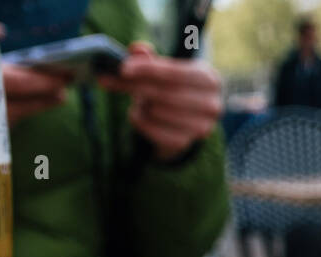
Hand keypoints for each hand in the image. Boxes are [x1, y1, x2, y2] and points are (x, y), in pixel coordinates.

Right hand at [0, 9, 64, 122]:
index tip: (59, 79)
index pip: (4, 83)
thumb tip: (0, 31)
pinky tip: (29, 108)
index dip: (35, 83)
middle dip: (41, 96)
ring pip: (6, 121)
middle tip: (66, 85)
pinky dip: (14, 117)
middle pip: (13, 105)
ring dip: (34, 109)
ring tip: (55, 95)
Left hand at [100, 42, 221, 161]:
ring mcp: (200, 128)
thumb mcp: (166, 70)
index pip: (175, 73)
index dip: (148, 69)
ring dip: (140, 103)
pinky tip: (139, 113)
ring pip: (156, 111)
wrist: (184, 121)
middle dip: (135, 85)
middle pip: (164, 93)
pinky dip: (138, 119)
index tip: (123, 68)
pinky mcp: (184, 143)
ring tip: (138, 99)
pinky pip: (151, 129)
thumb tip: (136, 49)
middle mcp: (211, 105)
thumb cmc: (174, 88)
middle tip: (109, 80)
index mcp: (209, 79)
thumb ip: (151, 59)